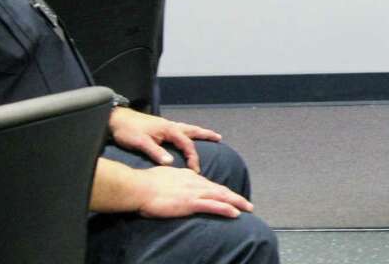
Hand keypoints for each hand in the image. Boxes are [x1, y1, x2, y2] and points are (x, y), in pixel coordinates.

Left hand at [109, 108, 221, 171]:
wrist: (117, 118)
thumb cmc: (128, 130)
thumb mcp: (141, 143)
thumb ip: (156, 152)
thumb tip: (170, 163)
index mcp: (169, 130)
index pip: (187, 145)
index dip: (193, 157)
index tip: (196, 170)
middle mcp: (170, 126)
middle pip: (192, 131)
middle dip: (206, 135)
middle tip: (218, 138)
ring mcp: (166, 125)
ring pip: (187, 128)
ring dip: (198, 132)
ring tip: (208, 134)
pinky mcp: (160, 127)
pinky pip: (180, 129)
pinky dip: (187, 132)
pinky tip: (186, 135)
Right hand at [135, 166, 253, 218]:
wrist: (140, 187)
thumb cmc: (147, 183)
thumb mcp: (166, 175)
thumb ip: (176, 178)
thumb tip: (179, 182)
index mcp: (190, 176)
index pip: (210, 185)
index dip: (222, 191)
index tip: (231, 196)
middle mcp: (196, 182)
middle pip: (220, 189)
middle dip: (235, 197)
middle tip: (247, 204)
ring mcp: (194, 192)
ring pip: (221, 197)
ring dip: (237, 203)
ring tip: (248, 208)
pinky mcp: (190, 203)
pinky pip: (213, 206)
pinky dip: (226, 209)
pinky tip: (236, 213)